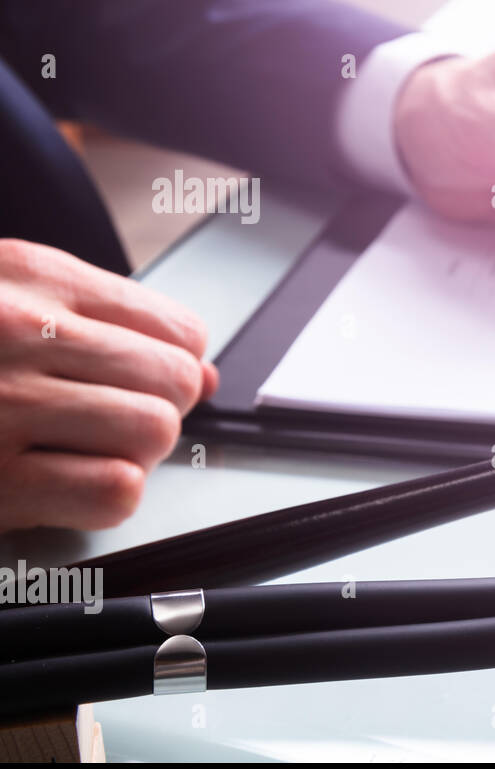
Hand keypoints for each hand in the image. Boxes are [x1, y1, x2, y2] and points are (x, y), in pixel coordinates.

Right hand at [0, 240, 217, 531]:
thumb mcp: (5, 296)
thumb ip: (101, 320)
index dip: (178, 365)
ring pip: (153, 432)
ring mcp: (5, 406)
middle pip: (174, 382)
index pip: (177, 327)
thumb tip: (201, 369)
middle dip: (162, 409)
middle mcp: (23, 331)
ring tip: (85, 448)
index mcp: (30, 275)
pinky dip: (106, 494)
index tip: (155, 381)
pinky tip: (64, 482)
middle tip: (116, 419)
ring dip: (135, 451)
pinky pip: (114, 490)